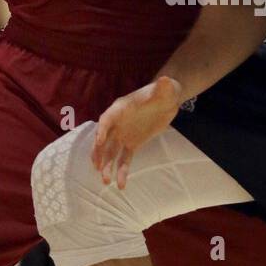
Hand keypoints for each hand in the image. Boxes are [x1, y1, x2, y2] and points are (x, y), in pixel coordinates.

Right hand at [92, 75, 182, 189]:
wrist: (167, 100)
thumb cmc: (163, 91)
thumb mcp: (165, 88)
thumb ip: (163, 86)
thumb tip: (166, 80)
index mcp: (120, 109)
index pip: (106, 120)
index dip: (101, 130)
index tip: (98, 142)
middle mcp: (117, 123)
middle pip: (103, 140)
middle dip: (100, 153)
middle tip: (99, 168)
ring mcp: (123, 135)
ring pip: (111, 152)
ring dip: (107, 166)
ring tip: (106, 181)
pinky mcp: (132, 144)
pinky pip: (124, 160)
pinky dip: (122, 172)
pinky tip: (121, 185)